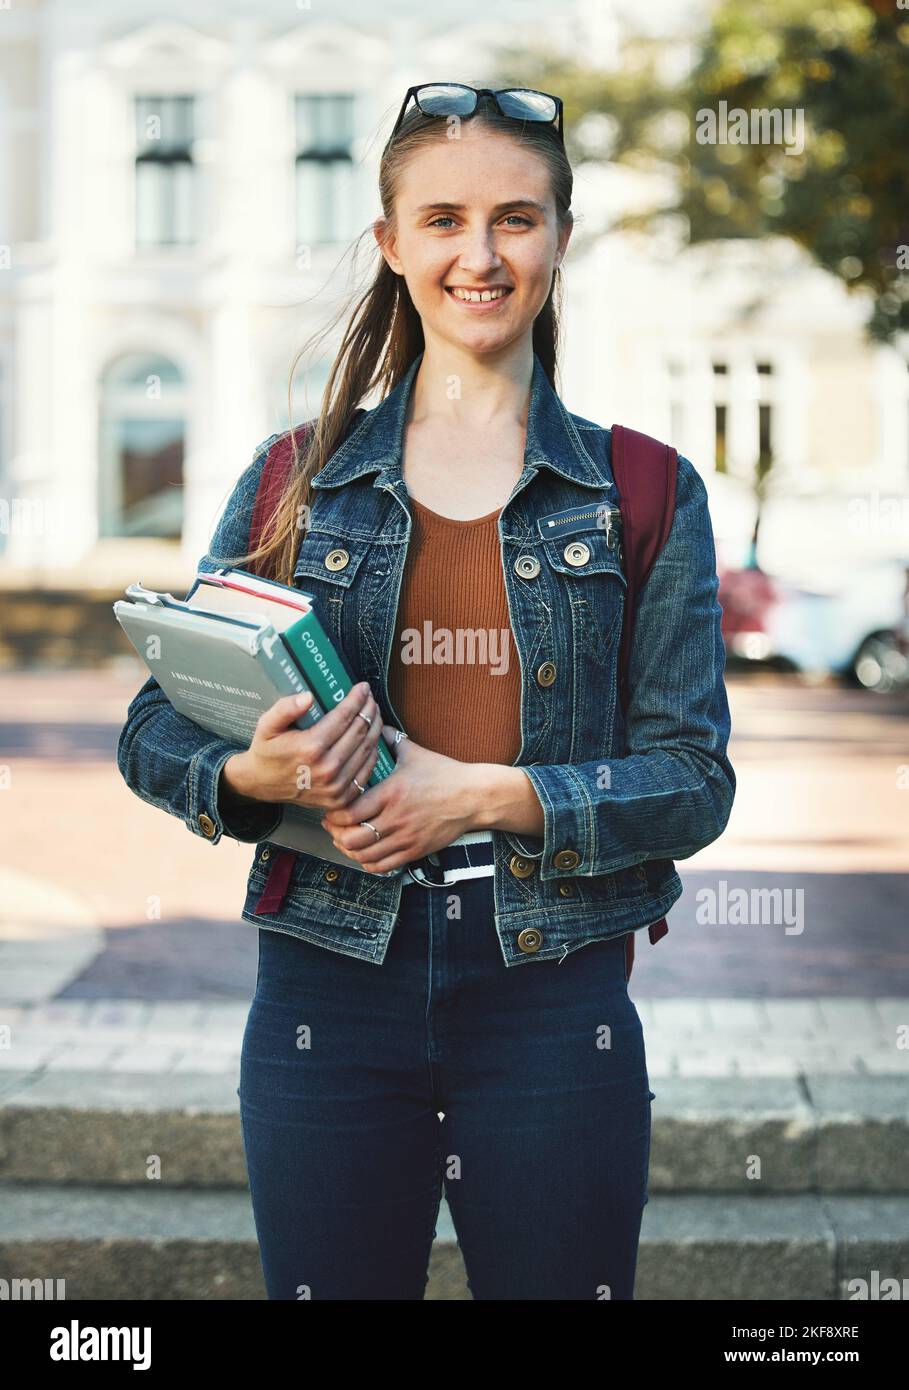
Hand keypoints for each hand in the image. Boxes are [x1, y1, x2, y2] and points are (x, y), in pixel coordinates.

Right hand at [220, 682, 384, 811]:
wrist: (261, 785)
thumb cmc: (266, 752)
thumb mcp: (266, 725)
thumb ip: (285, 709)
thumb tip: (308, 696)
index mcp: (310, 747)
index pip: (344, 717)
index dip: (357, 699)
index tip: (363, 688)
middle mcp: (327, 768)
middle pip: (360, 732)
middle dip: (369, 711)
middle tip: (370, 699)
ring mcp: (336, 786)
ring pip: (367, 750)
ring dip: (375, 729)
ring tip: (374, 714)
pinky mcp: (341, 799)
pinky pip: (366, 772)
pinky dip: (373, 752)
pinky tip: (371, 739)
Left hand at [320, 728, 482, 873]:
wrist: (473, 797)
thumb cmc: (444, 774)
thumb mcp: (414, 752)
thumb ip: (390, 739)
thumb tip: (373, 724)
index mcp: (391, 793)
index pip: (349, 812)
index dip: (333, 814)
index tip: (331, 808)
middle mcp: (396, 818)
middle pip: (352, 838)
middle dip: (336, 834)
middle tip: (332, 826)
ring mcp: (406, 838)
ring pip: (365, 856)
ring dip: (349, 850)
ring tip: (345, 839)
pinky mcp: (415, 851)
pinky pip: (382, 866)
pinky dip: (367, 862)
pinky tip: (365, 852)